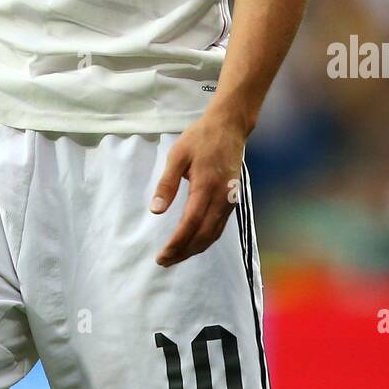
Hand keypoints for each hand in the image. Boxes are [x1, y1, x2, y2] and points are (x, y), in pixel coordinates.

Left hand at [150, 111, 244, 265]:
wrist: (229, 127)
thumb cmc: (200, 138)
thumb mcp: (177, 155)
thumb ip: (167, 184)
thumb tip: (156, 210)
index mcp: (206, 187)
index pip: (190, 224)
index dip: (176, 243)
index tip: (162, 255)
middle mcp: (221, 199)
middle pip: (203, 235)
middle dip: (184, 252)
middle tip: (164, 261)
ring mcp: (230, 201)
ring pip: (213, 234)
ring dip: (195, 249)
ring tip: (176, 257)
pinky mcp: (232, 200)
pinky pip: (220, 227)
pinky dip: (206, 240)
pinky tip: (194, 243)